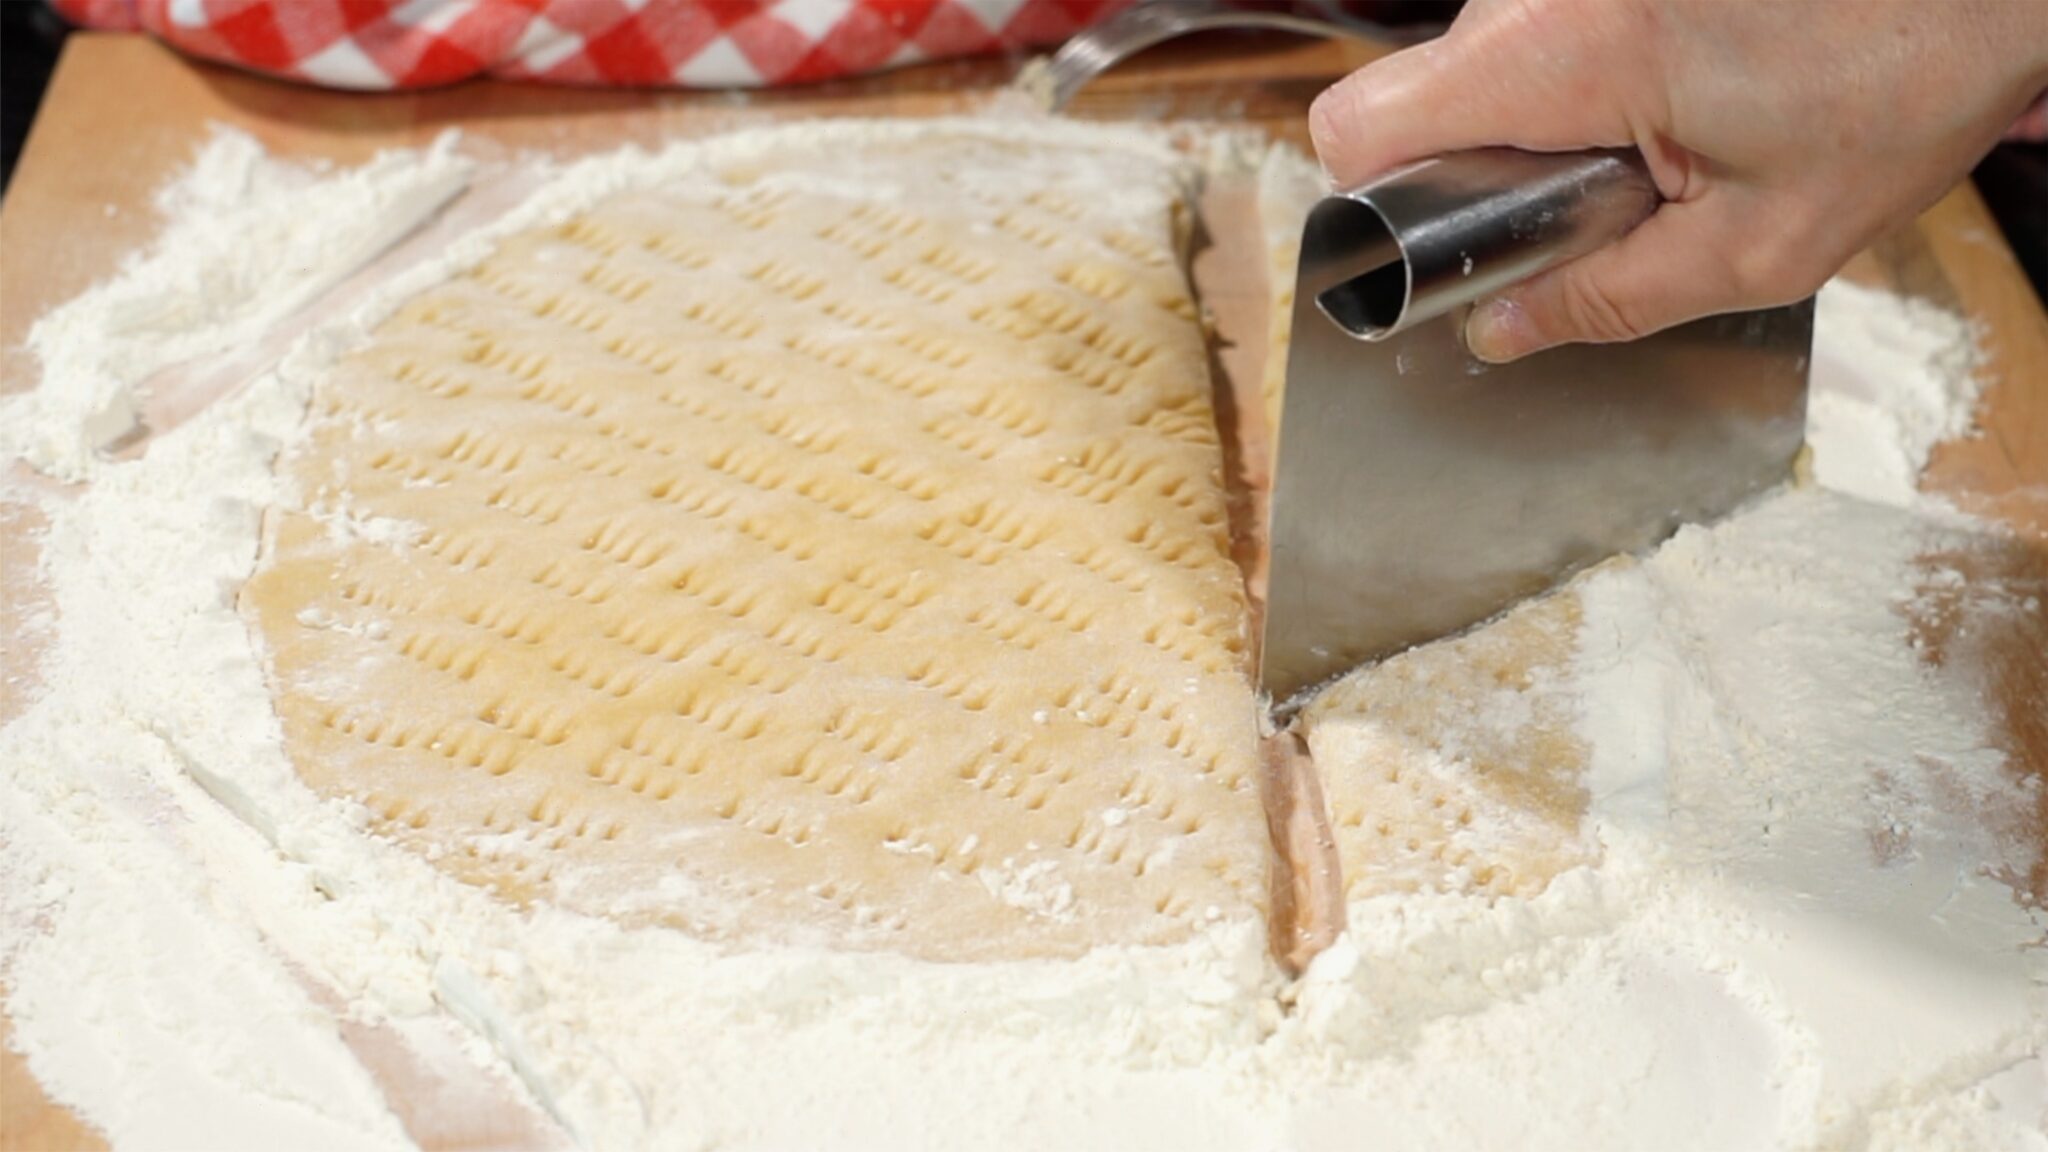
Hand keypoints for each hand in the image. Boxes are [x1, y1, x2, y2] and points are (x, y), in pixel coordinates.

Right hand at [1309, 0, 2047, 361]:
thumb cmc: (1902, 74)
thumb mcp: (1759, 242)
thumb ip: (1607, 299)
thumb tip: (1500, 333)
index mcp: (1562, 51)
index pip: (1360, 127)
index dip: (1378, 202)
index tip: (1449, 241)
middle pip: (1421, 99)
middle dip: (1483, 172)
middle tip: (1606, 200)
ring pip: (1481, 65)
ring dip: (1543, 125)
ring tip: (1666, 140)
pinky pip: (1539, 31)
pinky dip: (1582, 80)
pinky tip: (1680, 94)